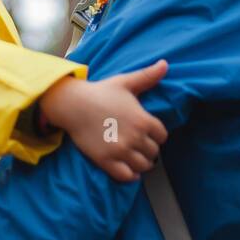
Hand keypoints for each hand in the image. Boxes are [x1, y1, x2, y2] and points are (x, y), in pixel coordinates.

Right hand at [39, 60, 169, 181]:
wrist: (73, 104)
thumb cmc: (100, 92)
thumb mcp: (126, 82)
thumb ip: (147, 76)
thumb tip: (165, 64)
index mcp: (143, 120)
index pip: (162, 136)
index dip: (157, 135)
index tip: (148, 133)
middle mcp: (135, 137)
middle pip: (153, 153)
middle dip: (148, 149)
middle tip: (140, 145)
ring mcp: (120, 151)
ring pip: (143, 166)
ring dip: (141, 163)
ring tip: (135, 157)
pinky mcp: (106, 161)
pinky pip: (126, 176)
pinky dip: (130, 175)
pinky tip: (128, 169)